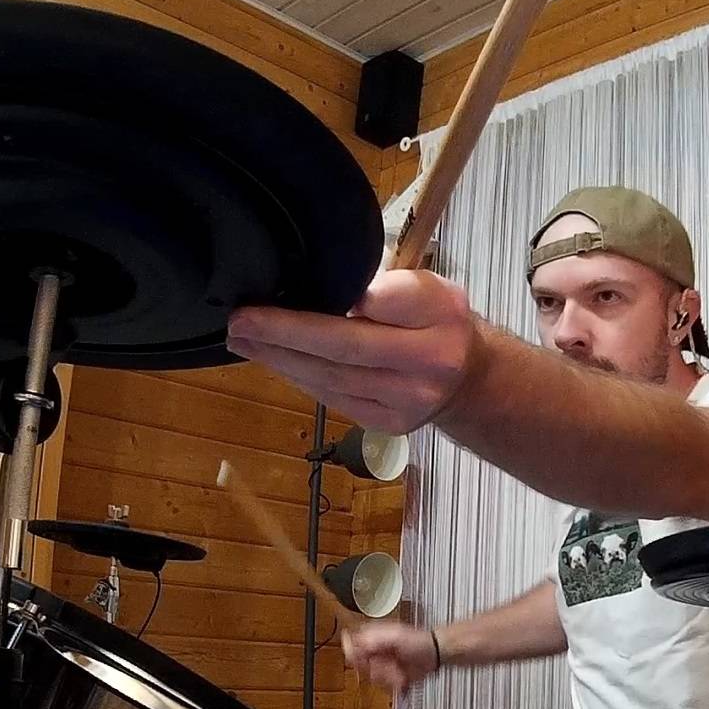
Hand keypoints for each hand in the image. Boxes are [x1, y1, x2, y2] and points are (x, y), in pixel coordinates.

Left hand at [226, 270, 484, 434]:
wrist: (468, 381)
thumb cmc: (439, 321)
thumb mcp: (429, 286)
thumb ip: (389, 285)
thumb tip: (329, 286)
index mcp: (440, 316)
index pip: (381, 303)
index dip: (336, 299)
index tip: (289, 292)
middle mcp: (427, 362)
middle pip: (345, 346)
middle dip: (285, 333)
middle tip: (240, 321)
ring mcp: (405, 399)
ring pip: (331, 377)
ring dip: (280, 358)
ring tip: (243, 340)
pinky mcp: (386, 423)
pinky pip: (331, 397)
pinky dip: (297, 377)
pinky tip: (272, 361)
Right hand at [343, 621, 440, 695]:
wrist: (436, 655)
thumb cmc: (419, 641)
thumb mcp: (395, 636)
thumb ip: (373, 640)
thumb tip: (352, 642)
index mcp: (372, 637)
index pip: (351, 646)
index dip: (356, 655)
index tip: (367, 659)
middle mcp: (375, 651)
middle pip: (361, 666)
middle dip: (377, 669)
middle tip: (390, 664)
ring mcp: (382, 664)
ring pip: (373, 678)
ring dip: (388, 677)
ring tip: (400, 670)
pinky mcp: (390, 676)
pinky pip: (384, 685)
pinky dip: (394, 684)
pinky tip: (403, 677)